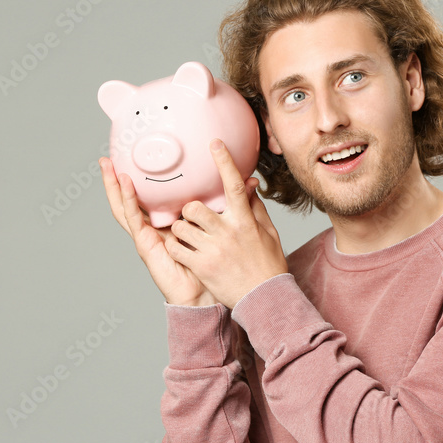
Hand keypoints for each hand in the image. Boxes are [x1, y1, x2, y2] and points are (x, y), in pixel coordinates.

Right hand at [98, 156, 245, 306]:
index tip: (137, 155)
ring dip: (114, 186)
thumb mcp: (225, 227)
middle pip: (130, 200)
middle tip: (108, 157)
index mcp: (169, 223)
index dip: (142, 178)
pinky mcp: (147, 245)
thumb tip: (252, 181)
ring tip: (108, 165)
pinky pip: (134, 220)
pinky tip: (125, 184)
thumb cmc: (215, 266)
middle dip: (116, 179)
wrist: (205, 295)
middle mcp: (154, 228)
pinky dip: (128, 200)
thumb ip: (235, 204)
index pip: (151, 197)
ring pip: (125, 207)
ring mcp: (148, 237)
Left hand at [166, 139, 287, 308]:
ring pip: (181, 227)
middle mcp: (228, 233)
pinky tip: (182, 250)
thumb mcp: (267, 233)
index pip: (233, 185)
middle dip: (188, 209)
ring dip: (179, 229)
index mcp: (245, 221)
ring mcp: (214, 250)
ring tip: (186, 236)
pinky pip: (176, 248)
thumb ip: (255, 207)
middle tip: (191, 216)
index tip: (215, 143)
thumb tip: (248, 184)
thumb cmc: (267, 265)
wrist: (264, 299)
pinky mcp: (202, 267)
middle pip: (195, 207)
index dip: (224, 161)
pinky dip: (175, 247)